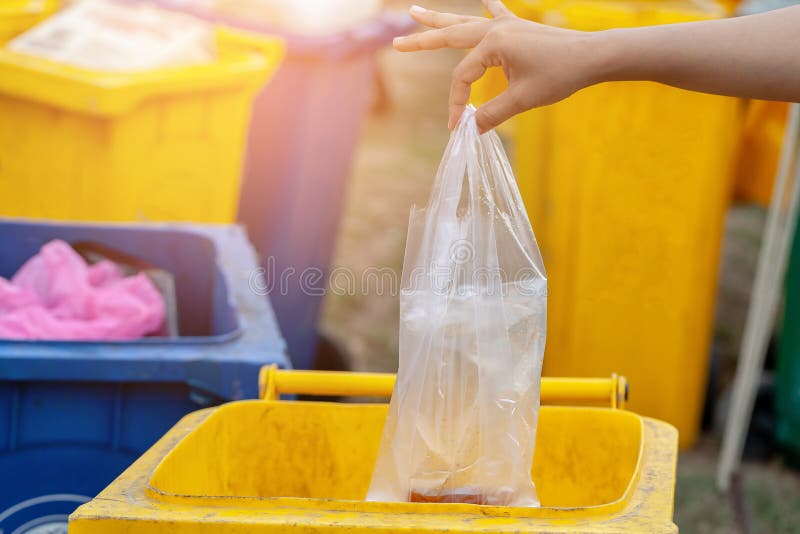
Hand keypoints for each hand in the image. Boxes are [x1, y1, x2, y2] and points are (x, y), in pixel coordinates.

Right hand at [393, 0, 601, 132]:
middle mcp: (495, 30)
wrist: (593, 56)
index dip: (454, 103)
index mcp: (494, 44)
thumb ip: (493, 114)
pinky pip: (497, 13)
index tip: (455, 127)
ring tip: (414, 10)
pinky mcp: (518, 28)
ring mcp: (506, 25)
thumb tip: (470, 130)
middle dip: (422, 41)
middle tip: (397, 43)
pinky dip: (488, 5)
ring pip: (465, 22)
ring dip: (440, 19)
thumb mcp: (523, 100)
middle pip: (450, 36)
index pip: (462, 77)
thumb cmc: (560, 76)